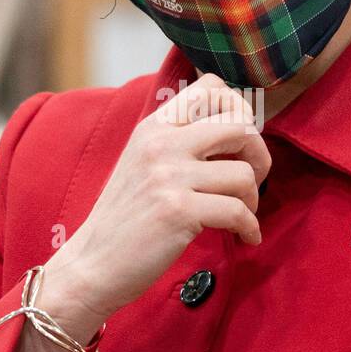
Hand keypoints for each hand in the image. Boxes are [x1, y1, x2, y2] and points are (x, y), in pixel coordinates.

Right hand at [38, 72, 271, 322]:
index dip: (239, 110)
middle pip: (240, 124)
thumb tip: (238, 130)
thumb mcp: (143, 164)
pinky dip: (249, 228)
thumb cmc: (125, 220)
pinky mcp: (179, 211)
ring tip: (241, 215)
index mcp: (153, 127)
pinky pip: (238, 212)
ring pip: (244, 173)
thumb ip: (179, 143)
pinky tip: (244, 237)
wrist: (92, 265)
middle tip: (252, 180)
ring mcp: (169, 176)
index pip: (211, 86)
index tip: (239, 144)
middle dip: (258, 154)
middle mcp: (161, 144)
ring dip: (252, 199)